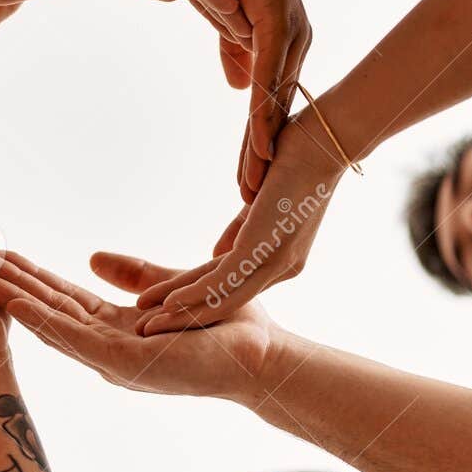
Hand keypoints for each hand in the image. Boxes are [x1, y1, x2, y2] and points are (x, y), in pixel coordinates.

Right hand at [0, 249, 279, 400]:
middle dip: (2, 283)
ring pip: (49, 322)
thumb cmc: (228, 328)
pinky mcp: (126, 363)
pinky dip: (42, 318)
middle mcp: (103, 349)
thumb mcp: (170, 289)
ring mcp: (111, 359)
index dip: (22, 274)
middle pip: (42, 309)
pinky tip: (14, 301)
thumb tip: (94, 256)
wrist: (265, 358)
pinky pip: (76, 337)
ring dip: (9, 299)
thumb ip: (132, 276)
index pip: (57, 298)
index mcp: (113, 331)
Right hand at [131, 111, 345, 335]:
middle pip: (222, 300)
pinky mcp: (263, 249)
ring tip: (147, 324)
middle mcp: (281, 269)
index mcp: (281, 261)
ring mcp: (274, 262)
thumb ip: (239, 232)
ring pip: (220, 299)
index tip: (163, 309)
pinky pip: (222, 281)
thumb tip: (214, 254)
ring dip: (181, 313)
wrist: (323, 143)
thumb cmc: (295, 165)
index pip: (229, 286)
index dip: (194, 299)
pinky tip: (167, 304)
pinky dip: (192, 294)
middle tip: (147, 329)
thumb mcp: (260, 208)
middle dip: (182, 316)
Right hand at [199, 0, 311, 200]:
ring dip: (262, 153)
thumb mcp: (224, 14)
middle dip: (262, 163)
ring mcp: (290, 39)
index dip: (258, 144)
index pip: (268, 106)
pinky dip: (264, 121)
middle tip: (251, 206)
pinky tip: (258, 152)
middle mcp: (294, 46)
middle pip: (276, 118)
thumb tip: (236, 86)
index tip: (247, 181)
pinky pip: (269, 85)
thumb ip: (232, 49)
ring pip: (274, 110)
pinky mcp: (278, 29)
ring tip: (251, 193)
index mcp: (282, 43)